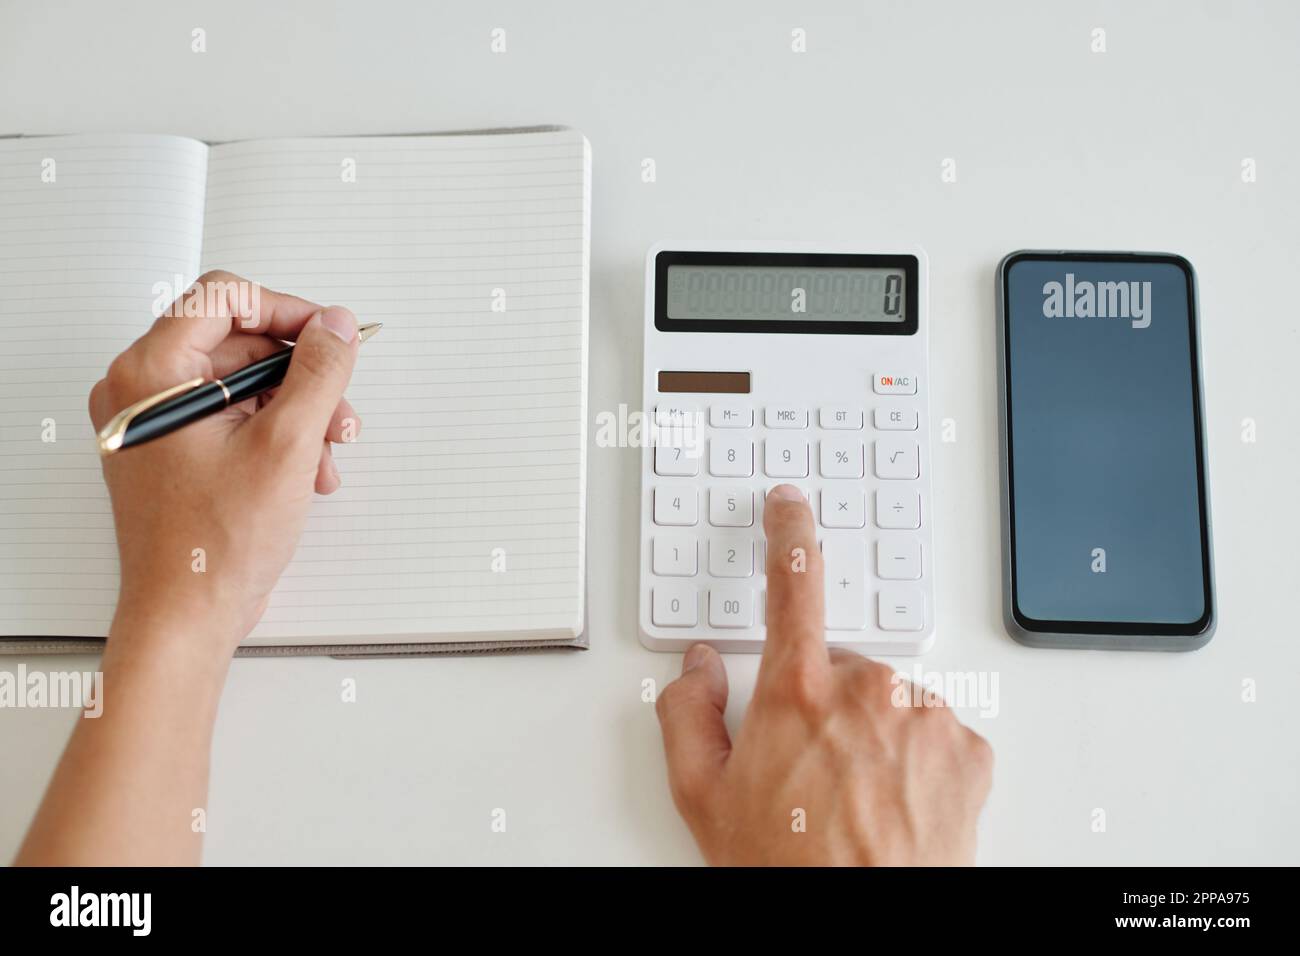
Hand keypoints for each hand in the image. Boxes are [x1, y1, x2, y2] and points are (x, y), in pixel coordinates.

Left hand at [89, 271, 360, 658]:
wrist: (186, 614)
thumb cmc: (211, 547)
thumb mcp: (286, 445)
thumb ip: (318, 372)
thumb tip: (336, 327)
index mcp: (151, 374)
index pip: (224, 298)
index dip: (287, 311)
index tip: (330, 337)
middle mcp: (142, 390)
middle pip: (239, 343)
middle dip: (301, 376)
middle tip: (338, 408)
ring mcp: (156, 421)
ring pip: (244, 383)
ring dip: (298, 412)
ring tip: (326, 452)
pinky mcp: (174, 449)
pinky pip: (234, 416)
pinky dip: (277, 435)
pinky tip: (306, 471)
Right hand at [655, 484, 992, 865]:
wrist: (861, 922)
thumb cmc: (787, 867)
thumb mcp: (702, 796)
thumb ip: (687, 712)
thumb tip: (699, 668)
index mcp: (796, 690)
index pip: (791, 583)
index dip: (789, 534)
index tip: (790, 506)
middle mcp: (865, 689)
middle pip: (838, 663)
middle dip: (822, 698)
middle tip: (810, 765)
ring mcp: (923, 716)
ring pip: (888, 698)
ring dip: (871, 730)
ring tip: (855, 793)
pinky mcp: (967, 748)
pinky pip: (933, 731)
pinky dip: (915, 756)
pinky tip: (894, 800)